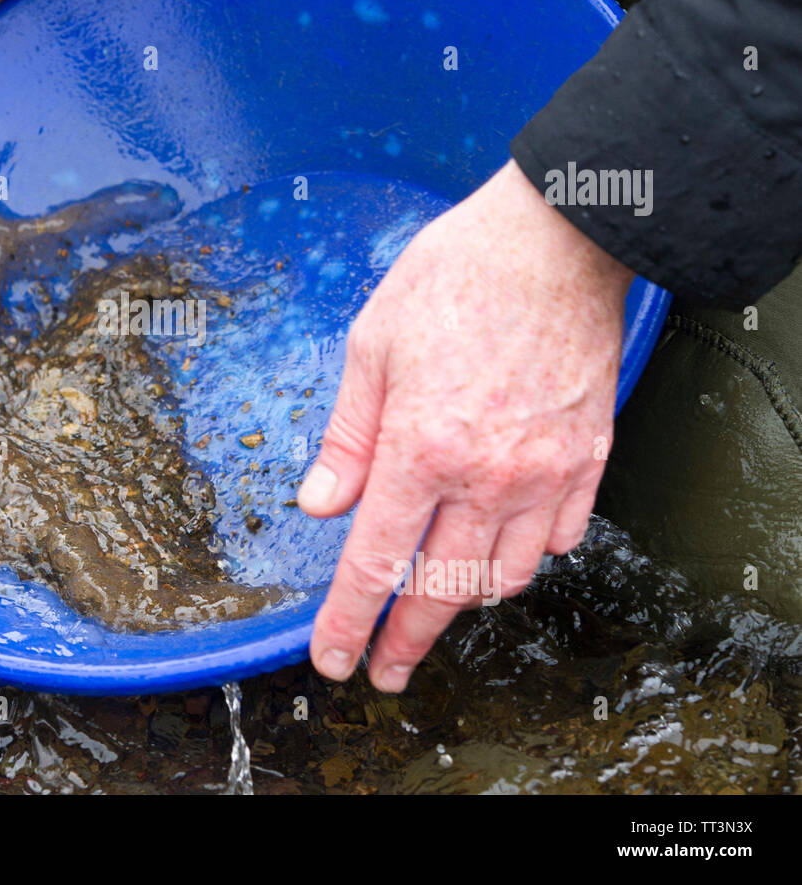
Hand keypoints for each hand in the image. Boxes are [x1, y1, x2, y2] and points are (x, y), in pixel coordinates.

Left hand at [298, 160, 633, 690]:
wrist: (556, 237)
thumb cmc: (455, 277)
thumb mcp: (371, 346)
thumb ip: (346, 437)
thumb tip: (319, 504)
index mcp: (420, 448)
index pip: (375, 563)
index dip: (347, 622)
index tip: (334, 659)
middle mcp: (487, 475)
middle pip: (440, 590)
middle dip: (405, 643)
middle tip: (384, 670)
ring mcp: (546, 473)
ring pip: (504, 576)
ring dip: (463, 601)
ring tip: (435, 604)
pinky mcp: (589, 458)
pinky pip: (561, 539)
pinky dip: (526, 557)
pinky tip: (501, 547)